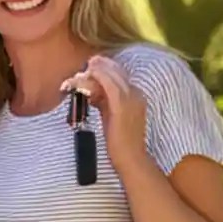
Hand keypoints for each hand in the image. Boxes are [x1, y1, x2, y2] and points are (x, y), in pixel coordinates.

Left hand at [61, 54, 148, 172]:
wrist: (131, 159)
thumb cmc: (119, 142)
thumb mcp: (111, 117)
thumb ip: (104, 102)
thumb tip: (90, 94)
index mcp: (136, 96)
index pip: (121, 75)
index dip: (107, 68)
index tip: (93, 64)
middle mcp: (136, 94)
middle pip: (118, 72)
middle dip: (102, 66)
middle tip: (89, 62)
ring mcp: (131, 99)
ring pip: (113, 76)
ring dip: (98, 70)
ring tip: (85, 68)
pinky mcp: (122, 106)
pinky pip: (110, 85)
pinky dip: (99, 77)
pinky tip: (89, 75)